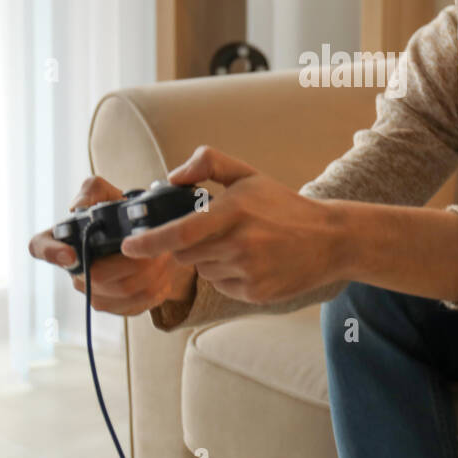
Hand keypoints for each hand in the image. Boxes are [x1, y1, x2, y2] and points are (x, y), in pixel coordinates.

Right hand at [26, 175, 195, 315]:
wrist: (149, 237)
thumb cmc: (120, 213)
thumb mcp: (108, 193)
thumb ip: (92, 190)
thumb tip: (79, 206)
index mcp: (63, 239)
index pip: (40, 248)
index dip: (52, 253)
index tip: (71, 255)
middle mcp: (73, 270)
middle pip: (97, 276)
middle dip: (132, 262)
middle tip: (156, 248)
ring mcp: (93, 292)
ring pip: (121, 292)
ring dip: (150, 274)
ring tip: (165, 257)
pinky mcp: (115, 307)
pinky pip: (136, 305)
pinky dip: (156, 289)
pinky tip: (164, 274)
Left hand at [120, 146, 340, 304]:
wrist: (330, 239)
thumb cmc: (283, 206)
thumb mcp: (249, 175)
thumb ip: (208, 163)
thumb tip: (172, 177)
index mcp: (235, 212)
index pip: (181, 233)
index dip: (150, 242)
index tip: (128, 246)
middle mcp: (240, 245)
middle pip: (185, 254)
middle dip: (187, 244)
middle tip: (214, 231)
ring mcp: (248, 272)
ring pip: (202, 271)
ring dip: (209, 259)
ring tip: (241, 245)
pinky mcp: (255, 293)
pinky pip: (222, 286)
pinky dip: (227, 275)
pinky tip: (251, 261)